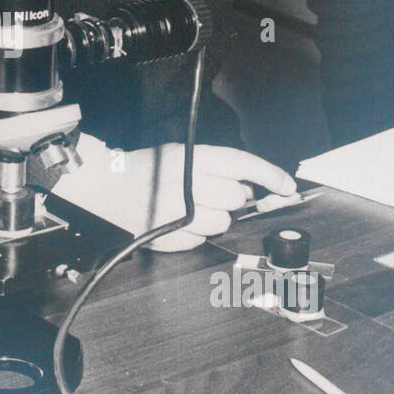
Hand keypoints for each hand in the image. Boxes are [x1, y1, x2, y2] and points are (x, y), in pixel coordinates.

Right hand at [54, 138, 295, 252]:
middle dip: (230, 197)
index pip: (241, 164)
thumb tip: (250, 185)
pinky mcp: (171, 237)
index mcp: (191, 158)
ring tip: (190, 208)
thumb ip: (215, 166)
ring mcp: (179, 213)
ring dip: (213, 218)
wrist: (106, 187)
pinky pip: (201, 241)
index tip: (286, 184)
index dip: (269, 175)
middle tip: (211, 193)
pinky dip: (194, 234)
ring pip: (222, 223)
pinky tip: (178, 221)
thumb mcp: (180, 153)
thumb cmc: (146, 168)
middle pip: (235, 198)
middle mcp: (188, 185)